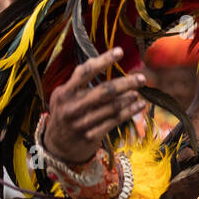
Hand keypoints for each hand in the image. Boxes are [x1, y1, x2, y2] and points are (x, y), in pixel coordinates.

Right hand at [42, 47, 147, 165]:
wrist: (57, 146)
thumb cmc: (66, 113)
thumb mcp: (65, 96)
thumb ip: (79, 81)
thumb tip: (102, 60)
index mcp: (64, 92)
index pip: (85, 72)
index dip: (103, 60)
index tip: (120, 52)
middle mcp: (72, 107)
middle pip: (104, 91)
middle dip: (126, 83)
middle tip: (141, 78)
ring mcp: (81, 123)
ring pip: (112, 107)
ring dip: (129, 98)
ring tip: (138, 92)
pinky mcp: (91, 135)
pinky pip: (115, 121)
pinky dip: (129, 112)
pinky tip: (139, 106)